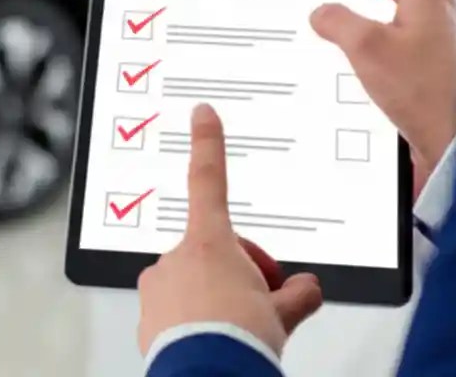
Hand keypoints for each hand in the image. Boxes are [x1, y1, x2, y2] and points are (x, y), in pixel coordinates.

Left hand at [138, 105, 323, 357]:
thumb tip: (308, 289)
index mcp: (209, 243)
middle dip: (240, 275)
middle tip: (262, 306)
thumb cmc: (239, 341)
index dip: (208, 144)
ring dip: (216, 300)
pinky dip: (195, 323)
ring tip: (237, 330)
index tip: (202, 114)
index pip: (209, 181)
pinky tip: (214, 342)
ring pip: (194, 284)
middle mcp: (176, 258)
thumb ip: (297, 295)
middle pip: (215, 254)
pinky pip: (175, 312)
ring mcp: (157, 288)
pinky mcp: (148, 319)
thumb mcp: (282, 313)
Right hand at [311, 0, 455, 177]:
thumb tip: (323, 13)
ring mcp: (448, 32)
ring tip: (355, 2)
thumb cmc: (424, 92)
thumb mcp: (365, 48)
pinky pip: (414, 26)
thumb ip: (338, 22)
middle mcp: (443, 8)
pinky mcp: (446, 57)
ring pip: (407, 2)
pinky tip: (377, 41)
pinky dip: (389, 21)